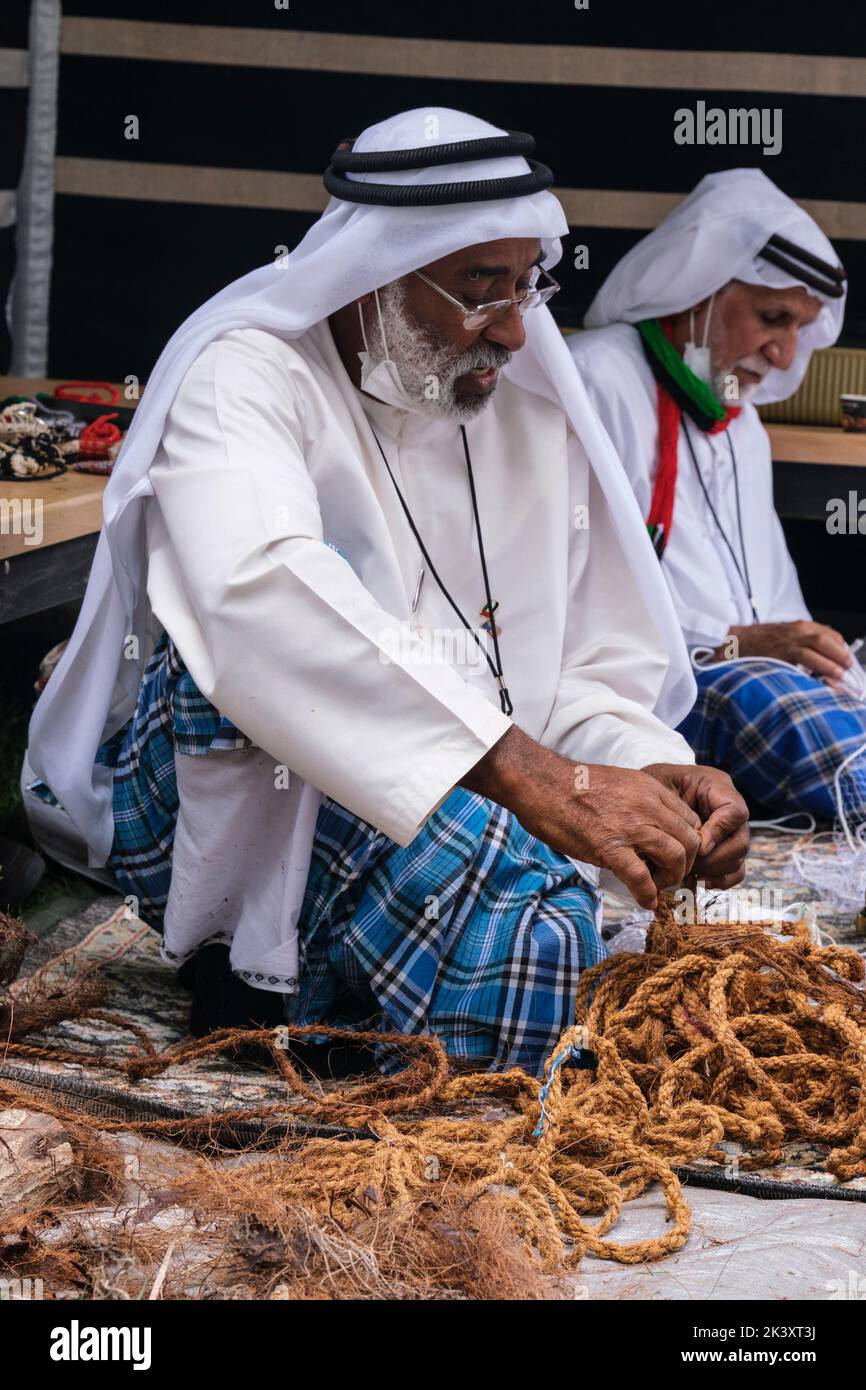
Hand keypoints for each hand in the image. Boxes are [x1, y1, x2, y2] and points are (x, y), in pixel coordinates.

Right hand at [461, 728, 702, 909]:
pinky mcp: (610, 847)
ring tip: (656, 886)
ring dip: (671, 878)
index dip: (689, 843)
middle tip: (668, 874)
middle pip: (691, 841)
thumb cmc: (572, 786)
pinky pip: (641, 877)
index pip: (690, 820)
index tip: (676, 856)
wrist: (542, 784)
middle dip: (686, 863)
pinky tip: (645, 901)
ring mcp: (631, 826)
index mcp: (650, 789)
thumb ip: (640, 803)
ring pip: (676, 857)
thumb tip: (647, 829)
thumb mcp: (619, 783)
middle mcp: (648, 806)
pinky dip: (648, 894)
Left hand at [642, 763, 748, 888]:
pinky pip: (734, 872)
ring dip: (712, 871)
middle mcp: (730, 811)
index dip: (719, 832)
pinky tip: (695, 880)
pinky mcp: (724, 851)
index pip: (735, 812)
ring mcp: (730, 833)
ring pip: (737, 860)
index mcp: (718, 788)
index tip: (699, 847)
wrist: (646, 791)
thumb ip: (677, 807)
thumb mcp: (661, 783)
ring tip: (686, 872)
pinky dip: (717, 881)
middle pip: (740, 843)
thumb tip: (700, 845)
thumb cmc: (655, 784)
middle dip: (714, 860)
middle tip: (689, 866)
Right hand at [720, 621, 850, 682]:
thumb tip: (817, 661)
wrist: (732, 642)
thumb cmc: (755, 643)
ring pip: (820, 647)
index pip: (828, 633)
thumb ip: (799, 644)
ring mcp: (790, 640)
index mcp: (799, 625)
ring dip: (833, 662)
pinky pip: (806, 658)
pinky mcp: (782, 651)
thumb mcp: (781, 637)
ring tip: (840, 676)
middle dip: (841, 655)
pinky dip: (819, 666)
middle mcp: (797, 630)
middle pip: (828, 639)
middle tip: (847, 669)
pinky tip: (824, 677)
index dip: (839, 647)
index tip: (844, 659)